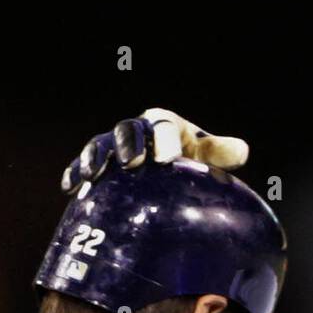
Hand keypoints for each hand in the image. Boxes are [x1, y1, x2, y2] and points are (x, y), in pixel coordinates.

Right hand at [60, 108, 248, 193]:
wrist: (168, 170)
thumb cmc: (190, 160)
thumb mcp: (205, 155)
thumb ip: (219, 152)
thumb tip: (242, 150)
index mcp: (165, 124)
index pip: (164, 125)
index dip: (164, 138)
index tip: (168, 158)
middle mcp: (137, 131)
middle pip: (128, 131)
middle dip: (129, 144)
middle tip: (133, 163)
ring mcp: (115, 147)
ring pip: (102, 145)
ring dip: (97, 157)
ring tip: (94, 173)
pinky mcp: (101, 166)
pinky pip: (84, 167)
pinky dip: (76, 174)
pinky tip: (71, 188)